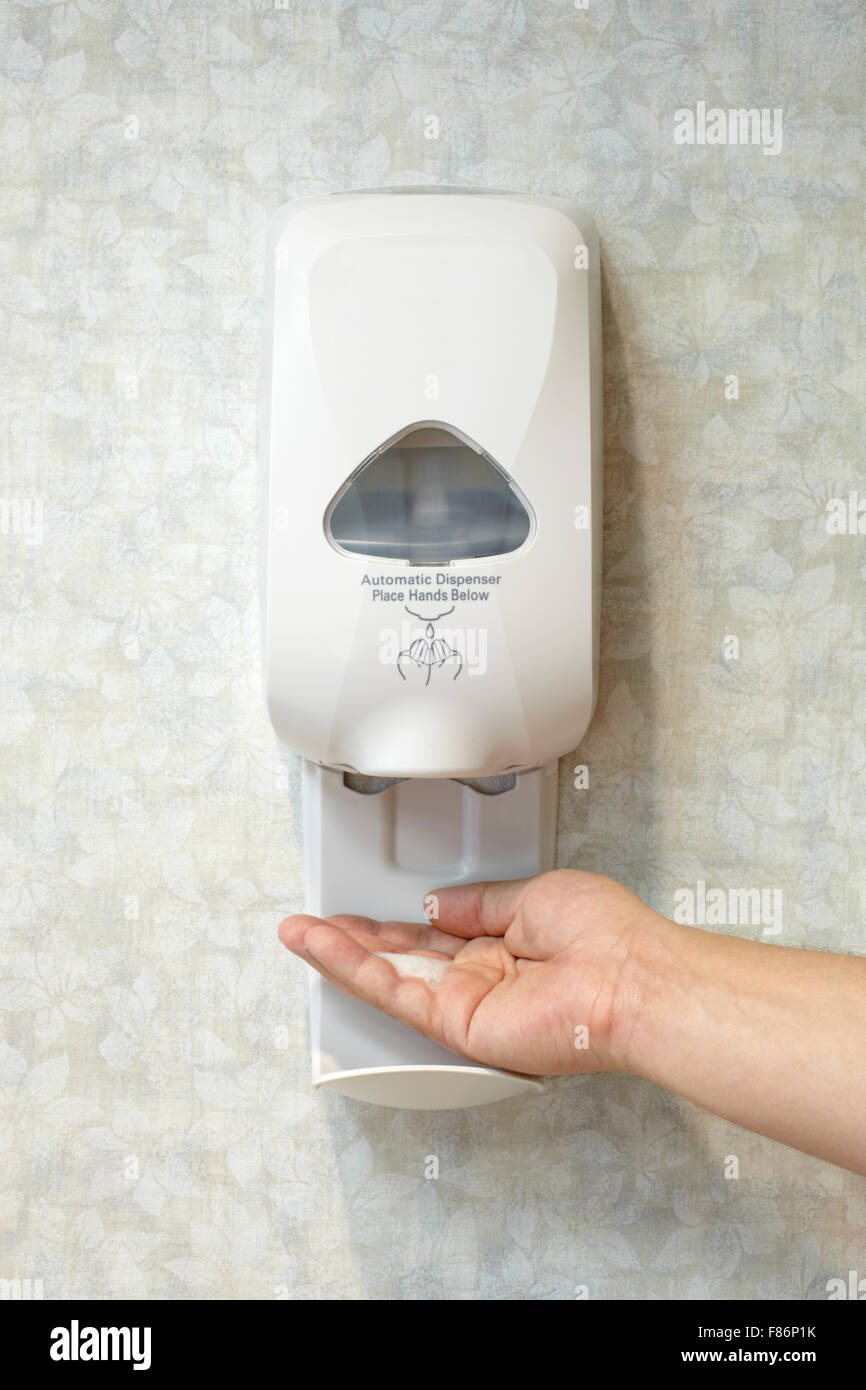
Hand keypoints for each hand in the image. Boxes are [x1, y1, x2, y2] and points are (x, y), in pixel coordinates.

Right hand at [278, 869, 654, 1076]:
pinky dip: (356, 971)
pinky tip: (326, 949)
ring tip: (297, 932)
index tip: (360, 912)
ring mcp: (469, 1004)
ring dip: (339, 955)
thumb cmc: (605, 935)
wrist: (628, 978)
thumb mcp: (531, 894)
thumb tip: (433, 904)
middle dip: (353, 940)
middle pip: (403, 958)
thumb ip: (475, 902)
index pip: (435, 934)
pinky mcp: (459, 1026)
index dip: (394, 923)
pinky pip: (396, 996)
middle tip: (310, 925)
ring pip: (389, 979)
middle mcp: (484, 978)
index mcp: (504, 944)